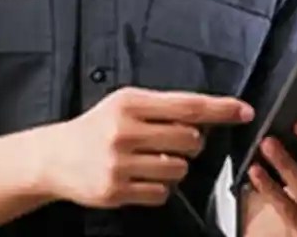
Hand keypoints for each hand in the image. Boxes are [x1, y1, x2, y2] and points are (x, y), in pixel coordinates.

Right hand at [43, 86, 253, 208]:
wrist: (52, 157)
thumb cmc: (95, 127)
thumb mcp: (124, 104)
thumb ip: (163, 108)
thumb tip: (208, 115)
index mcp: (129, 103)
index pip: (187, 106)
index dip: (220, 109)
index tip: (244, 111)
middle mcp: (124, 131)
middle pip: (190, 140)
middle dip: (191, 143)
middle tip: (171, 142)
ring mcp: (119, 163)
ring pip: (179, 169)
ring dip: (175, 167)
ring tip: (151, 160)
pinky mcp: (115, 191)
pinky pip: (161, 193)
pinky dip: (159, 187)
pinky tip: (140, 177)